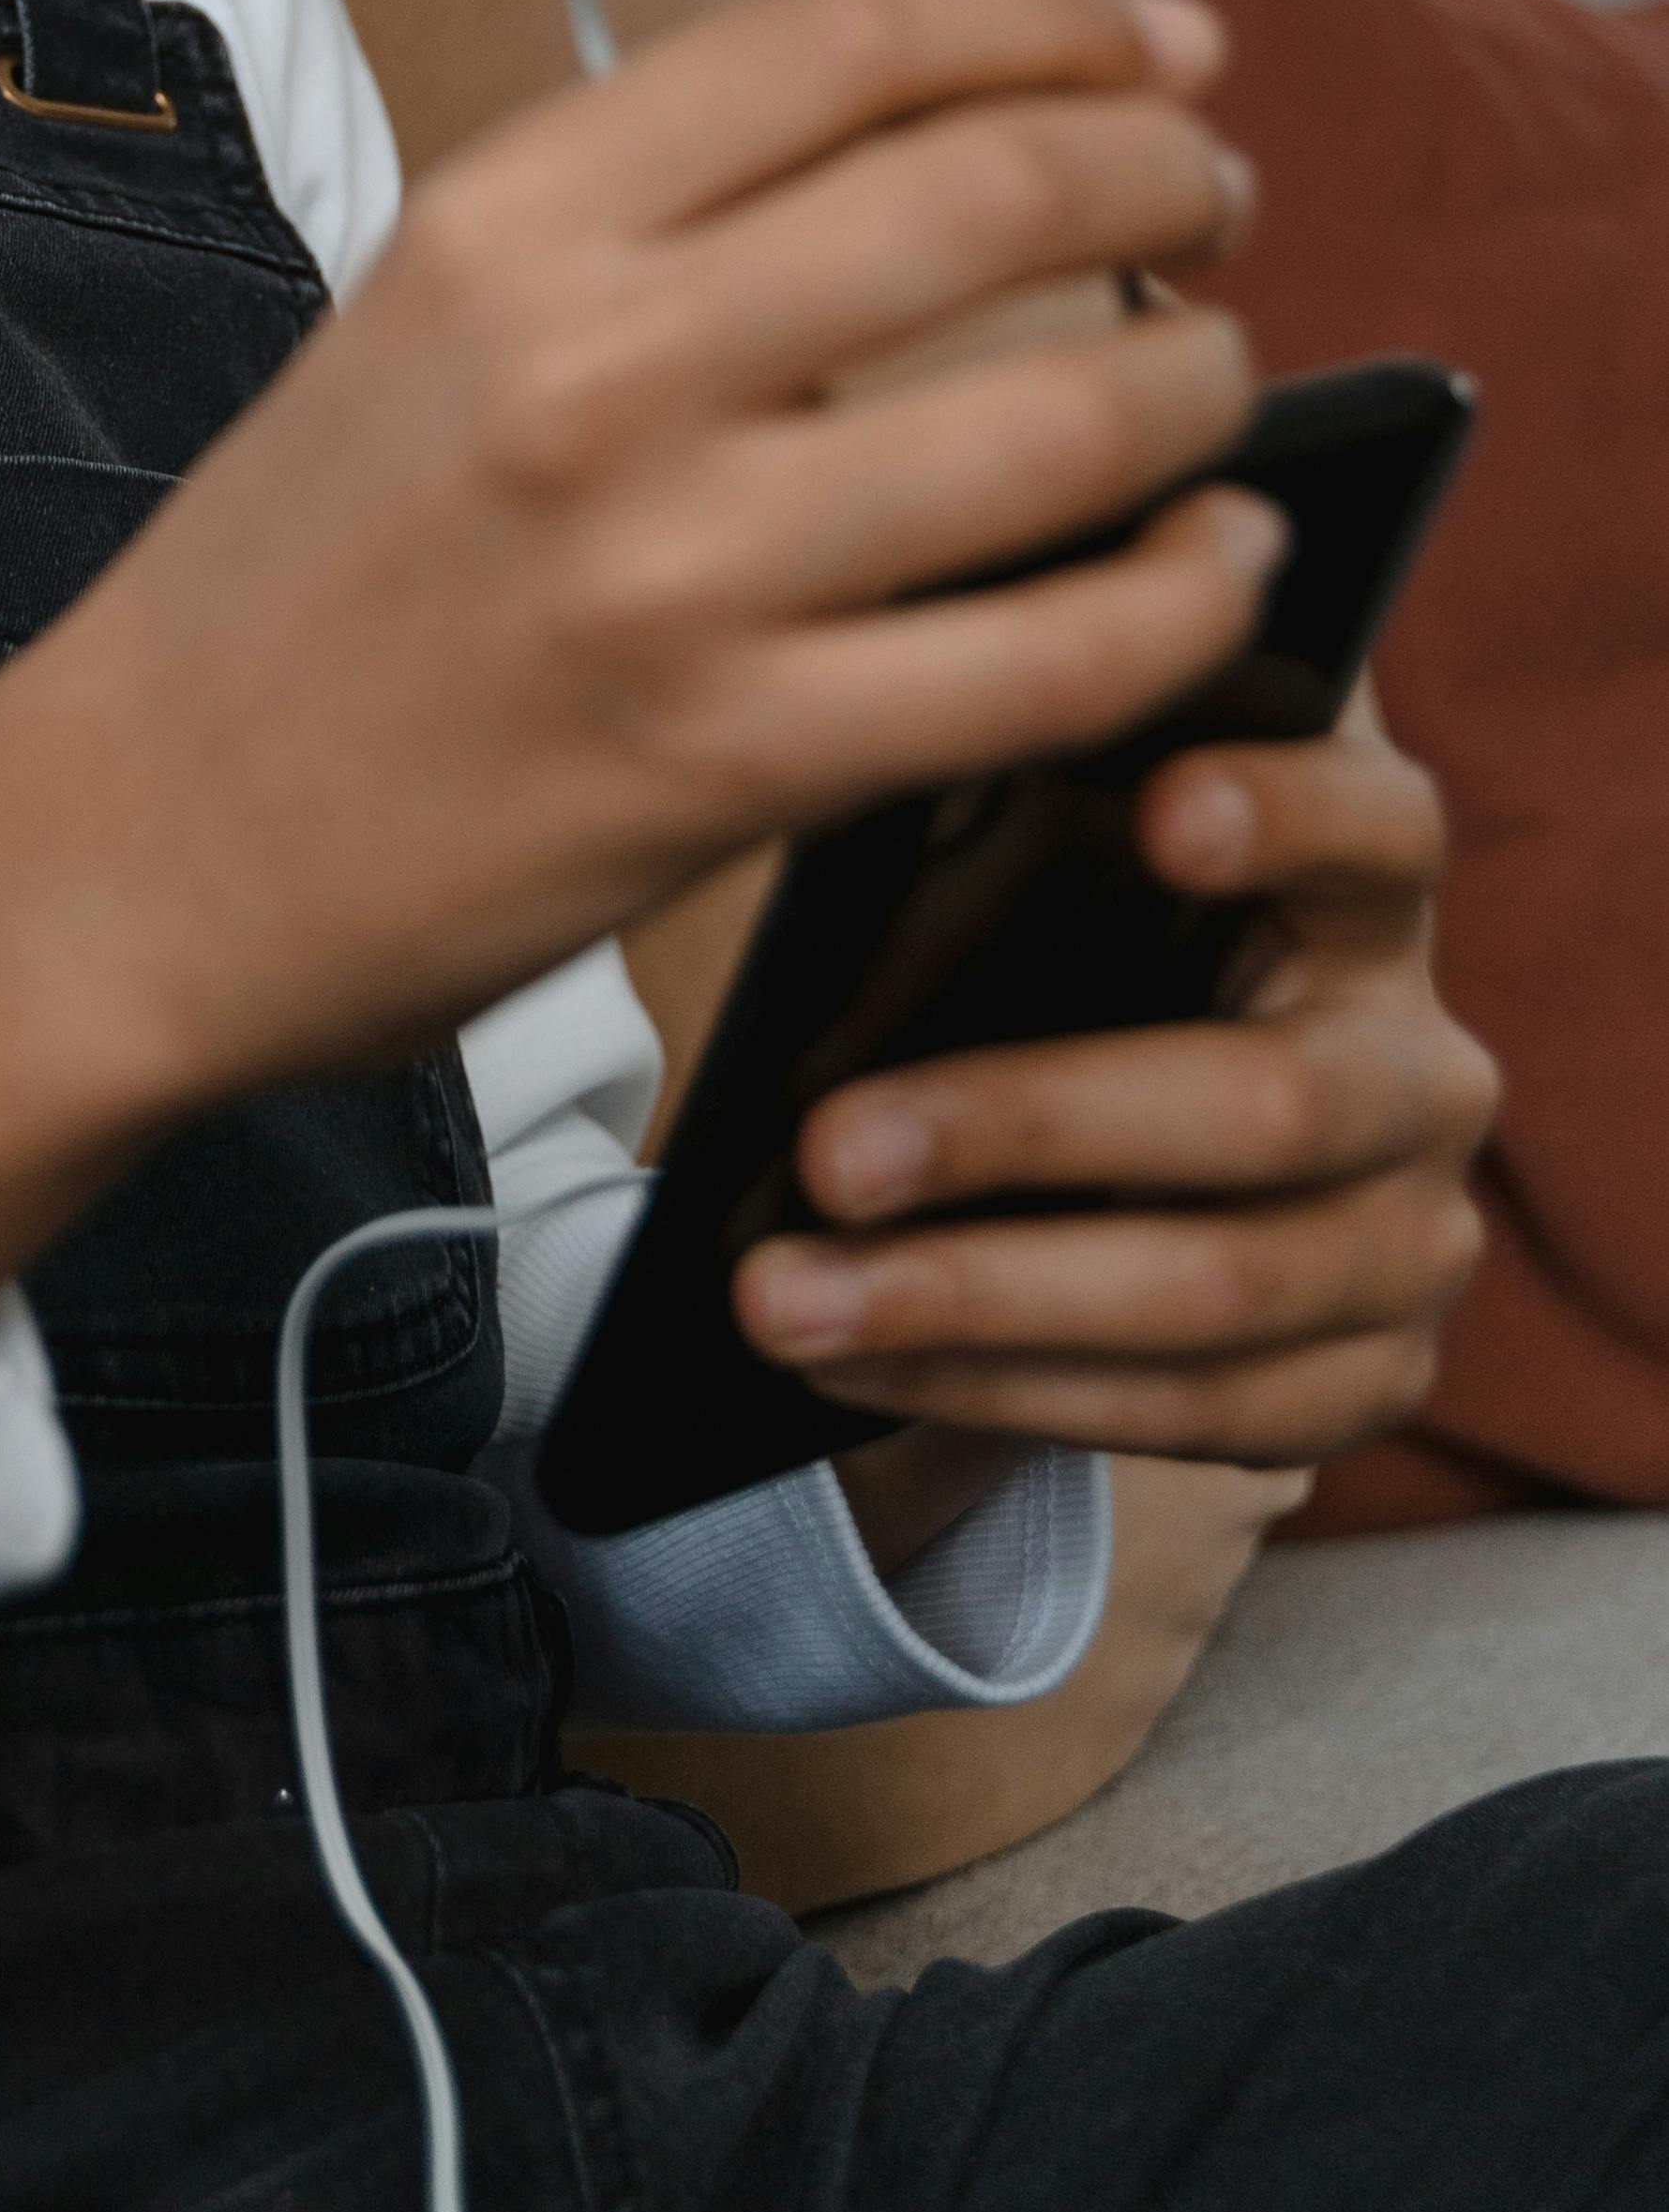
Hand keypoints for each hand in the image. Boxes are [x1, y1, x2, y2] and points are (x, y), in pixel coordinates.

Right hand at [0, 0, 1271, 1371]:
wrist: (131, 842)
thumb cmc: (291, 583)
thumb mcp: (424, 318)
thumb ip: (638, 223)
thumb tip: (911, 140)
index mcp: (506, 218)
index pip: (845, 40)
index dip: (1052, 18)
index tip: (1160, 46)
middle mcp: (592, 364)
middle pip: (990, 193)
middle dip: (1165, 178)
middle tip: (1214, 203)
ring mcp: (667, 569)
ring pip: (1061, 421)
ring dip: (1200, 385)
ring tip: (1216, 383)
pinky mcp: (729, 763)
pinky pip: (1048, 663)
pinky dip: (1183, 601)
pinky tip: (1215, 568)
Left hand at [738, 715, 1495, 1463]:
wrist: (1161, 1140)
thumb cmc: (1090, 953)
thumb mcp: (1077, 867)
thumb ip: (1029, 828)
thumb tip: (879, 798)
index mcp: (1365, 896)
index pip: (1376, 826)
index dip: (1288, 814)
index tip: (1160, 814)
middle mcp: (1424, 1067)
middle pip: (1270, 1104)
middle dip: (1026, 1129)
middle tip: (827, 1155)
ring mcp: (1416, 1236)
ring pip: (1222, 1288)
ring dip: (978, 1304)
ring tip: (786, 1299)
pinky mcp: (1378, 1374)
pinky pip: (1200, 1413)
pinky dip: (1005, 1394)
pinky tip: (861, 1367)